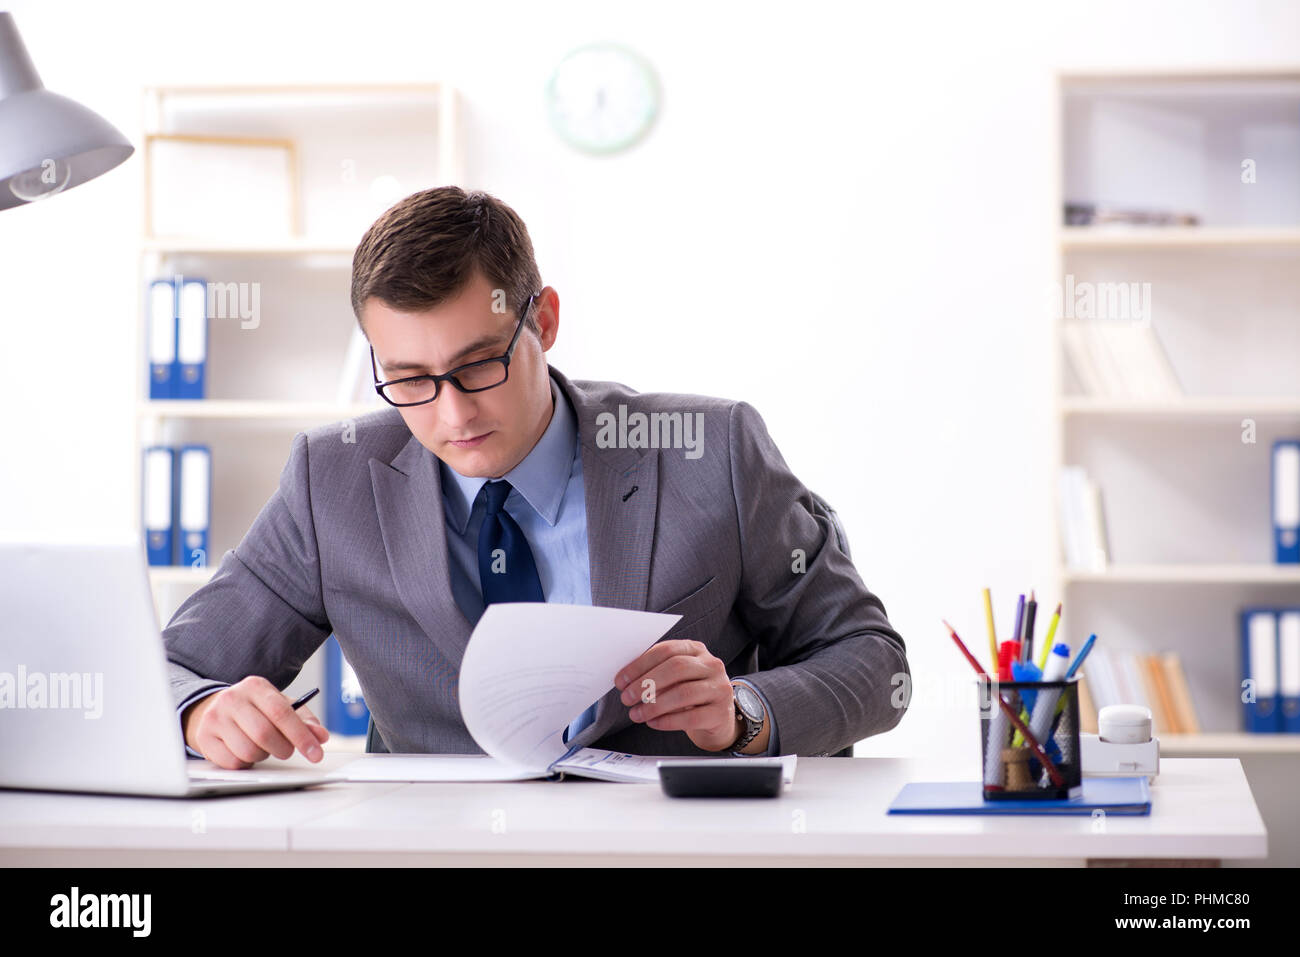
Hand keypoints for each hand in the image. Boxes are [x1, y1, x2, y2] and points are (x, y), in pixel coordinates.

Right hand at [182, 676, 329, 768]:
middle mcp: (232, 699)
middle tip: (287, 751)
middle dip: (283, 749)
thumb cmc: (254, 710)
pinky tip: (244, 751)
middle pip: (264, 734)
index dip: (301, 736)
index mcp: (255, 686)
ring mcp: (215, 718)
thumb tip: (321, 737)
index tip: (316, 753)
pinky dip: (245, 763)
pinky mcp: (204, 739)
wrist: (214, 709)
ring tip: (262, 747)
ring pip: (248, 751)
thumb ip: (304, 721)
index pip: (282, 713)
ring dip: (263, 756)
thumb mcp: (280, 707)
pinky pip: (233, 763)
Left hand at [614, 639, 739, 751]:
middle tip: (626, 698)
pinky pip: (691, 717)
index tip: (621, 680)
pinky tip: (653, 723)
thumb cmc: (690, 693)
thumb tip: (627, 680)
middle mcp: (711, 665)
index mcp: (696, 650)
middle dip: (646, 683)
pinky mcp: (720, 712)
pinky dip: (667, 721)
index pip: (666, 650)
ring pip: (684, 693)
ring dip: (654, 705)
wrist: (717, 717)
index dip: (640, 664)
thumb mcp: (676, 677)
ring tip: (636, 714)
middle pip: (676, 668)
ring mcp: (719, 688)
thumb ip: (656, 672)